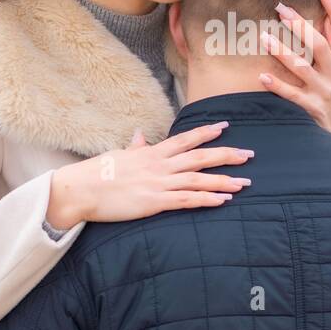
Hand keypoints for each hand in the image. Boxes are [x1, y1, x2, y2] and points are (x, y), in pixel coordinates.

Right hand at [46, 121, 253, 227]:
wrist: (81, 190)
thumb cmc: (97, 173)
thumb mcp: (119, 156)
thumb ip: (135, 147)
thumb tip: (140, 136)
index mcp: (151, 152)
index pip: (186, 139)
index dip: (207, 132)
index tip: (226, 127)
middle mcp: (159, 165)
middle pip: (200, 157)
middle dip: (227, 155)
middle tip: (249, 155)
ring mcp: (158, 183)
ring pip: (199, 179)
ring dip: (224, 181)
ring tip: (244, 183)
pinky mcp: (155, 203)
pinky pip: (187, 200)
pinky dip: (207, 199)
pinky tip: (223, 200)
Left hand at [258, 0, 330, 140]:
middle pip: (319, 45)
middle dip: (300, 25)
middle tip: (280, 8)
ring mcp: (323, 92)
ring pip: (302, 68)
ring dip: (282, 52)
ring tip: (263, 37)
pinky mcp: (311, 109)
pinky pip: (292, 96)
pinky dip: (277, 86)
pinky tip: (261, 76)